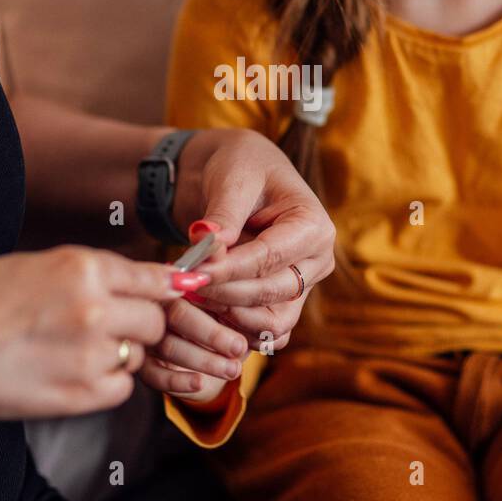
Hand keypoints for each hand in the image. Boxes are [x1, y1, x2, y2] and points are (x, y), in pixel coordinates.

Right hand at [0, 245, 188, 420]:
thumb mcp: (33, 264)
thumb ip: (89, 273)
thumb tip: (138, 279)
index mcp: (82, 268)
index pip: (153, 277)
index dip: (169, 286)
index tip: (181, 289)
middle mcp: (94, 308)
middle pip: (154, 318)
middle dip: (141, 321)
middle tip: (108, 324)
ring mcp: (89, 354)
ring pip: (135, 354)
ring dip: (118, 352)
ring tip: (73, 349)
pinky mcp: (80, 395)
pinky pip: (119, 389)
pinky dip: (106, 383)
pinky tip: (73, 373)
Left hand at [169, 128, 335, 311]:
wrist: (242, 177)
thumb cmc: (242, 168)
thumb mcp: (232, 180)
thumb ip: (223, 214)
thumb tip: (207, 241)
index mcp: (314, 227)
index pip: (269, 258)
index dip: (229, 270)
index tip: (193, 272)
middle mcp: (317, 262)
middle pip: (271, 294)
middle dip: (225, 293)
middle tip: (184, 285)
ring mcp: (302, 286)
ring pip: (272, 322)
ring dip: (230, 317)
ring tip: (191, 297)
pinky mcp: (283, 303)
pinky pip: (264, 331)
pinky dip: (234, 328)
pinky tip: (201, 310)